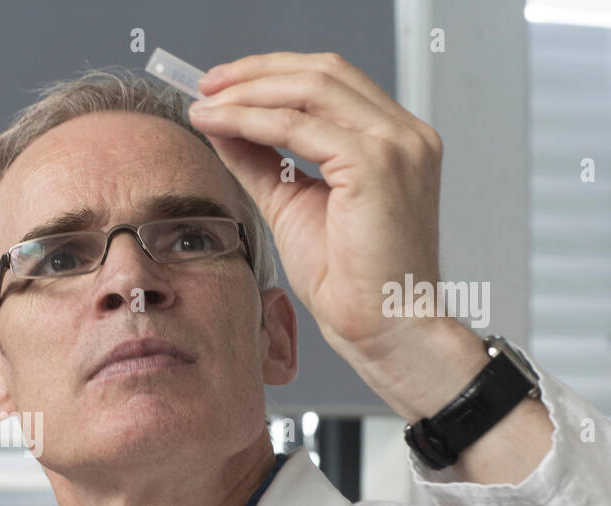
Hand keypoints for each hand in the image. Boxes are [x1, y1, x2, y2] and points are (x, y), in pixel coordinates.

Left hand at [189, 51, 447, 369]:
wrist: (383, 329)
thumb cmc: (349, 282)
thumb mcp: (293, 204)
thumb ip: (263, 161)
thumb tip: (223, 124)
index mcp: (395, 139)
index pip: (331, 81)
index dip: (271, 74)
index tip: (221, 85)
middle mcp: (405, 134)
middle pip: (322, 72)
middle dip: (256, 73)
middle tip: (205, 84)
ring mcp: (397, 145)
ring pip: (310, 91)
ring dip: (247, 93)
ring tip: (205, 104)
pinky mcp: (377, 165)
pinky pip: (300, 128)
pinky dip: (253, 121)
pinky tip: (221, 126)